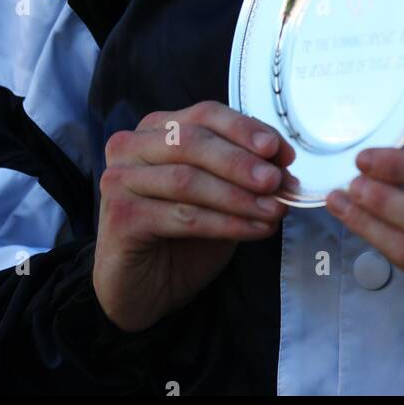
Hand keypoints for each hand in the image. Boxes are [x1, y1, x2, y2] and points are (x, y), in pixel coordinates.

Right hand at [93, 101, 295, 330]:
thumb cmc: (181, 237)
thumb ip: (243, 171)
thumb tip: (282, 160)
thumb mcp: (219, 195)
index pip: (205, 114)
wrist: (143, 290)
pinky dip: (225, 223)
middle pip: (193, 141)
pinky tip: (254, 230)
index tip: (279, 150)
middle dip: (241, 161)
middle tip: (276, 181)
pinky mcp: (120, 217)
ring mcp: (120, 180)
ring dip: (238, 196)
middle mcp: (131, 146)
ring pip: (187, 179)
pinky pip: (182, 216)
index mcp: (156, 128)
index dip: (245, 129)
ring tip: (274, 210)